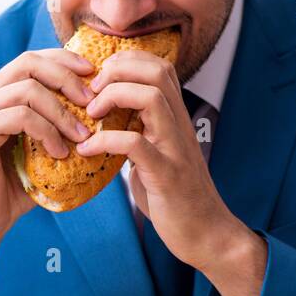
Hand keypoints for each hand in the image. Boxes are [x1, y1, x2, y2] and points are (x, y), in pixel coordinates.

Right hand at [0, 47, 96, 247]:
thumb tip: (105, 109)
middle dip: (66, 78)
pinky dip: (46, 132)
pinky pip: (19, 116)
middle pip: (27, 63)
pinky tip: (59, 153)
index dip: (64, 61)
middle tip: (91, 102)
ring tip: (81, 137)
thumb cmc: (14, 190)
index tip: (94, 76)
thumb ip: (60, 126)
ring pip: (27, 90)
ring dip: (61, 112)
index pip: (30, 61)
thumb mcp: (42, 150)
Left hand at [72, 48, 239, 271]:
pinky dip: (105, 141)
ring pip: (151, 97)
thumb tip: (102, 121)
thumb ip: (136, 133)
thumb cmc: (174, 197)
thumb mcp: (153, 155)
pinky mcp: (167, 174)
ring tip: (91, 115)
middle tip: (91, 93)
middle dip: (117, 70)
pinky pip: (136, 144)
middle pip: (156, 71)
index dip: (125, 61)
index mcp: (175, 118)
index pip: (159, 66)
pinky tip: (87, 150)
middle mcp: (179, 125)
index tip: (98, 80)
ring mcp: (175, 148)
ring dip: (113, 97)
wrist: (207, 234)